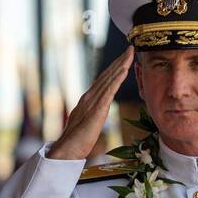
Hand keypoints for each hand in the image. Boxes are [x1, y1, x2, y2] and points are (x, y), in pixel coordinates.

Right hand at [49, 46, 134, 160]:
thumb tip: (99, 110)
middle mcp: (90, 96)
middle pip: (107, 75)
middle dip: (119, 61)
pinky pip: (109, 92)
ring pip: (109, 80)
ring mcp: (92, 102)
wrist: (67, 150)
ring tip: (130, 54)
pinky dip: (117, 80)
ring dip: (120, 65)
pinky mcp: (97, 110)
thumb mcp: (87, 122)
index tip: (124, 56)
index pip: (104, 80)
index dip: (114, 67)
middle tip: (130, 47)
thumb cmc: (77, 141)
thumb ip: (93, 113)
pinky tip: (124, 71)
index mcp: (88, 99)